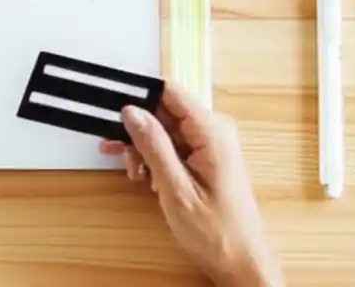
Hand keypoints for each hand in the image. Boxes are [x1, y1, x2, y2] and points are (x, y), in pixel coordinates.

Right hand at [100, 85, 283, 286]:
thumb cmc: (216, 232)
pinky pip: (174, 145)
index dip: (139, 96)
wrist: (241, 262)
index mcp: (212, 132)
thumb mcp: (176, 189)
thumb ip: (153, 145)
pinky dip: (155, 158)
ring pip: (165, 129)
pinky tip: (147, 177)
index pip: (170, 92)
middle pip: (164, 111)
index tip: (113, 110)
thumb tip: (131, 111)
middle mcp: (215, 131)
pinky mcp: (207, 157)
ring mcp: (212, 144)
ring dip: (144, 147)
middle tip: (119, 152)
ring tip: (136, 173)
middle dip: (138, 130)